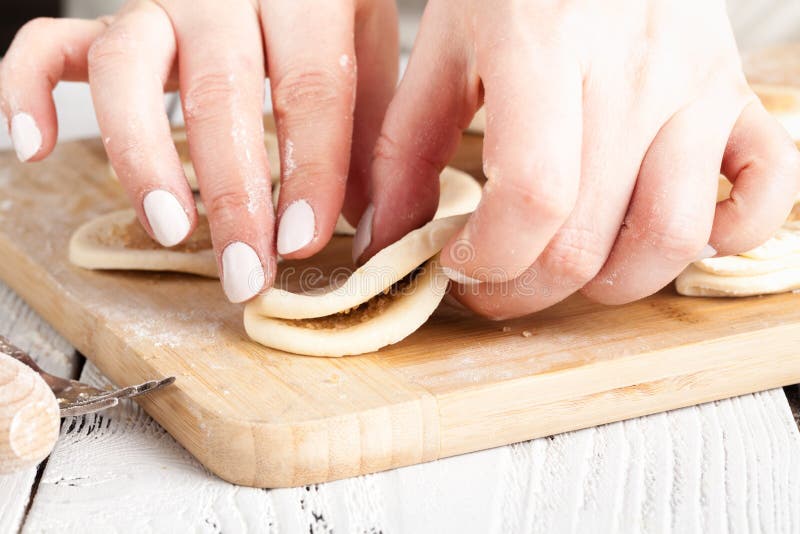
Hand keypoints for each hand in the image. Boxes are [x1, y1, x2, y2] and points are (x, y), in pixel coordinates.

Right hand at [0, 0, 396, 301]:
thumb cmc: (322, 11)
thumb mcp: (365, 51)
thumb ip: (375, 134)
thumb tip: (380, 229)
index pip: (311, 86)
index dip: (311, 170)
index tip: (303, 243)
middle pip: (220, 90)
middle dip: (234, 193)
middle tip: (246, 270)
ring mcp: (159, 6)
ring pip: (124, 67)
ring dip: (142, 156)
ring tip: (171, 227)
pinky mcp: (108, 23)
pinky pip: (50, 47)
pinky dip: (30, 90)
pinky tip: (39, 146)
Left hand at [353, 0, 799, 318]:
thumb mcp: (445, 47)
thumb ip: (407, 147)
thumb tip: (387, 240)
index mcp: (543, 47)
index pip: (533, 201)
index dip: (487, 261)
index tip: (456, 264)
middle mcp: (632, 72)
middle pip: (588, 240)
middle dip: (525, 289)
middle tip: (490, 281)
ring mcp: (695, 86)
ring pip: (672, 237)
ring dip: (609, 284)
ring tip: (564, 268)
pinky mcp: (736, 96)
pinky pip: (766, 189)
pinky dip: (730, 235)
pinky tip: (671, 234)